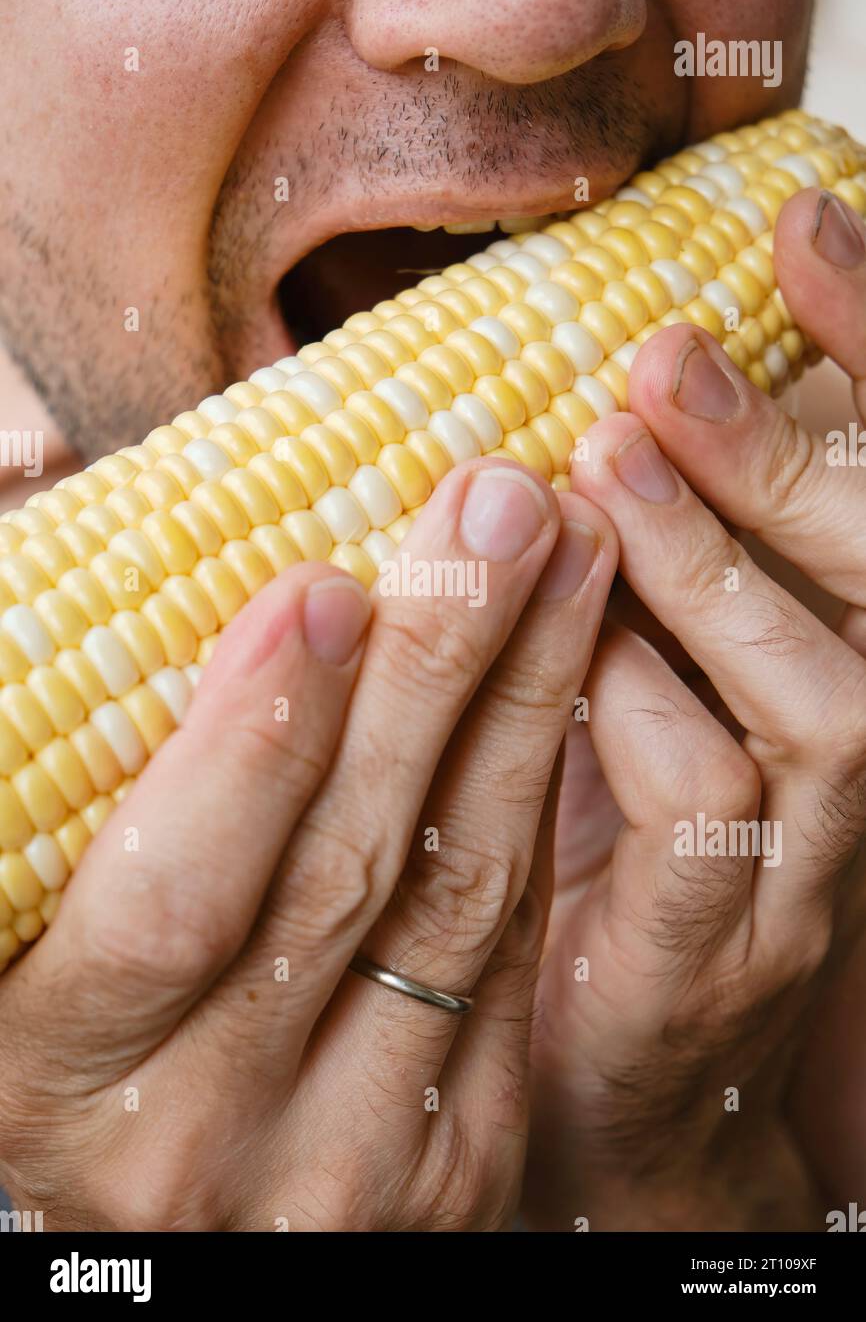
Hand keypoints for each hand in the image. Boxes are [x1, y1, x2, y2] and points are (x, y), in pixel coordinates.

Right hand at [0, 457, 615, 1230]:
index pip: (174, 900)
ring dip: (523, 707)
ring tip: (564, 555)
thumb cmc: (80, 1016)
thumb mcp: (30, 916)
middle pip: (347, 874)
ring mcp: (344, 1166)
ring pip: (460, 902)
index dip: (254, 742)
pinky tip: (562, 678)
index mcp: (54, 1068)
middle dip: (435, 669)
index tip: (326, 584)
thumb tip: (42, 484)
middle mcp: (199, 1139)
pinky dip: (533, 800)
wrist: (186, 1202)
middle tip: (498, 506)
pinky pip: (510, 952)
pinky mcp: (456, 1163)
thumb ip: (67, 753)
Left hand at [523, 187, 865, 1232]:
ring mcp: (814, 852)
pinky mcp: (729, 942)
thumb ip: (628, 549)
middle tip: (662, 356)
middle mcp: (861, 742)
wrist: (606, 1057)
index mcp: (839, 649)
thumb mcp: (629, 661)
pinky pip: (714, 816)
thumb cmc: (603, 828)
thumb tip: (559, 398)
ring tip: (607, 466)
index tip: (796, 227)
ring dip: (714, 572)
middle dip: (782, 454)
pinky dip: (643, 716)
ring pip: (828, 696)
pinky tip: (571, 661)